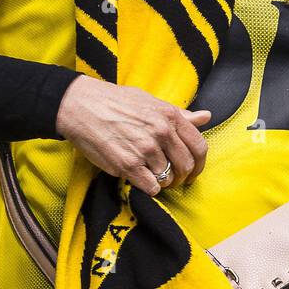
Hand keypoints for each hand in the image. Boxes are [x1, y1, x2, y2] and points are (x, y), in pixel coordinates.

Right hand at [55, 76, 209, 195]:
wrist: (82, 106)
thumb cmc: (116, 101)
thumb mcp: (151, 101)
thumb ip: (179, 114)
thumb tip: (205, 117)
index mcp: (169, 116)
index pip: (199, 146)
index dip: (199, 163)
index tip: (193, 170)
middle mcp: (161, 133)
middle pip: (186, 166)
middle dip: (183, 177)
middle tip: (174, 179)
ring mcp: (145, 150)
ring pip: (168, 177)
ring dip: (163, 181)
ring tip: (151, 174)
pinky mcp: (128, 165)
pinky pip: (151, 187)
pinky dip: (149, 187)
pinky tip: (141, 179)